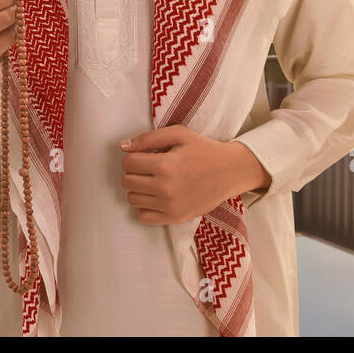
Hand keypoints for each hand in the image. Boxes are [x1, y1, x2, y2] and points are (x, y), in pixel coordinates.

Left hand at [118, 125, 269, 224]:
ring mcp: (169, 206)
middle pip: (126, 182)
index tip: (146, 156)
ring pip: (133, 199)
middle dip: (135, 172)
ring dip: (140, 189)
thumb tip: (123, 146)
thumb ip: (149, 138)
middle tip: (150, 169)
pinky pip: (144, 217)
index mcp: (165, 165)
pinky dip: (147, 207)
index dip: (134, 157)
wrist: (230, 172)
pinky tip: (159, 197)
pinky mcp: (174, 218)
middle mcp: (164, 188)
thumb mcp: (179, 134)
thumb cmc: (204, 150)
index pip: (128, 163)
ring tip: (156, 182)